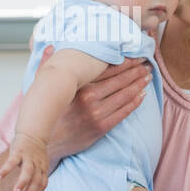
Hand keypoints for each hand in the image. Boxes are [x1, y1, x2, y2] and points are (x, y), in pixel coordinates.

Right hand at [0, 132, 49, 190]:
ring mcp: (28, 157)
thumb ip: (37, 177)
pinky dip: (5, 169)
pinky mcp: (19, 151)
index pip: (42, 184)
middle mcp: (38, 164)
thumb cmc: (34, 153)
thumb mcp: (40, 165)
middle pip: (36, 180)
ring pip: (28, 171)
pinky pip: (12, 161)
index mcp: (43, 169)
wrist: (33, 133)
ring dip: (22, 182)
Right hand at [45, 46, 150, 163]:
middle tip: (146, 64)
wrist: (46, 142)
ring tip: (147, 77)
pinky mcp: (102, 127)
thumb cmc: (46, 113)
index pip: (106, 70)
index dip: (124, 62)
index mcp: (76, 86)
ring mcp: (97, 113)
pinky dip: (135, 102)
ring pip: (124, 95)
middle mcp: (88, 98)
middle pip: (119, 81)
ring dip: (138, 85)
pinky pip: (124, 112)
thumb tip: (53, 47)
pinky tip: (143, 95)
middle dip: (135, 72)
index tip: (135, 56)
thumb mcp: (41, 87)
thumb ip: (47, 65)